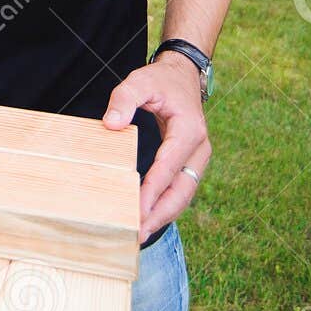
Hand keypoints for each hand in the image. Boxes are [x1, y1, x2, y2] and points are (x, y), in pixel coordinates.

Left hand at [102, 53, 210, 239]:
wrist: (184, 76)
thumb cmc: (162, 80)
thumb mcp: (140, 80)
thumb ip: (124, 99)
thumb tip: (111, 124)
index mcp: (189, 129)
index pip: (168, 167)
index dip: (153, 191)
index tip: (138, 212)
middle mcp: (199, 148)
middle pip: (182, 190)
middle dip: (161, 214)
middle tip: (138, 234)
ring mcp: (197, 158)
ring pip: (183, 194)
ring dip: (164, 215)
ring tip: (140, 234)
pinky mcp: (190, 163)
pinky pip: (179, 189)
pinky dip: (165, 206)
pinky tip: (148, 219)